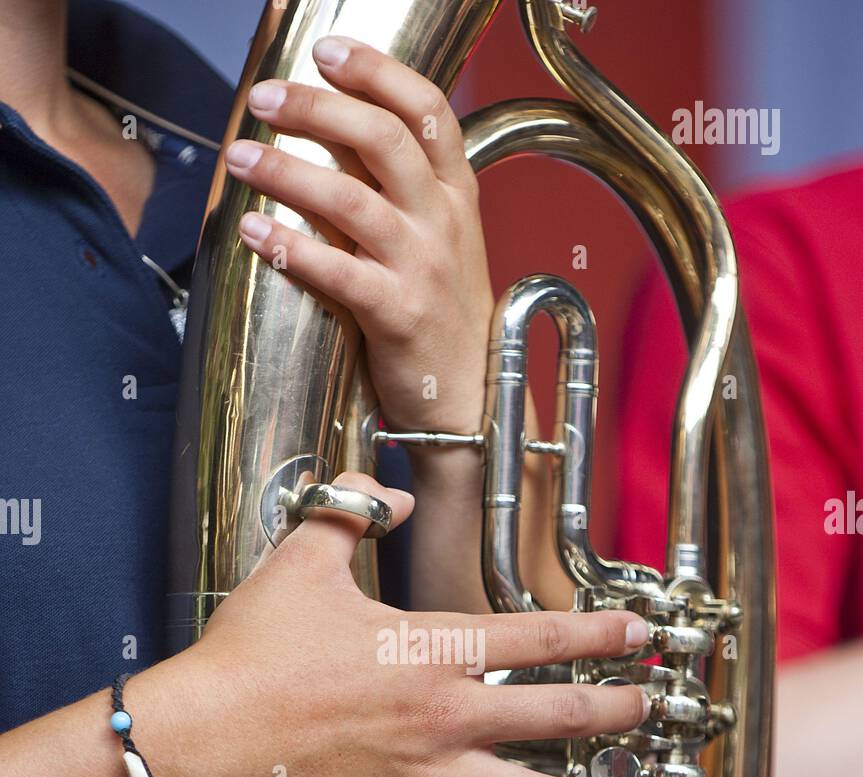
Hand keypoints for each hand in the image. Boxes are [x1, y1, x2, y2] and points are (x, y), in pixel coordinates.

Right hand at [177, 474, 650, 776]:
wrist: (209, 734)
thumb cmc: (254, 652)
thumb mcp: (302, 558)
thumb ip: (352, 509)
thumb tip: (391, 494)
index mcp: (431, 649)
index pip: (541, 639)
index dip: (602, 633)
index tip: (639, 634)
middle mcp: (444, 716)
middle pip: (559, 717)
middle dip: (619, 711)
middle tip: (652, 708)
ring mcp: (427, 776)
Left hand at [225, 37, 493, 436]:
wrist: (472, 399)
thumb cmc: (443, 318)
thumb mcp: (441, 241)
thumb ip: (401, 191)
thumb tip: (336, 140)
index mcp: (456, 193)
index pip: (426, 108)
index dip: (376, 70)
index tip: (326, 49)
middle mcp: (443, 221)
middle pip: (383, 138)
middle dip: (318, 107)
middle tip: (263, 97)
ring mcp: (423, 268)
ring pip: (351, 199)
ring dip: (287, 171)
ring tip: (239, 156)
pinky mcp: (399, 316)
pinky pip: (338, 273)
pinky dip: (292, 248)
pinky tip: (254, 233)